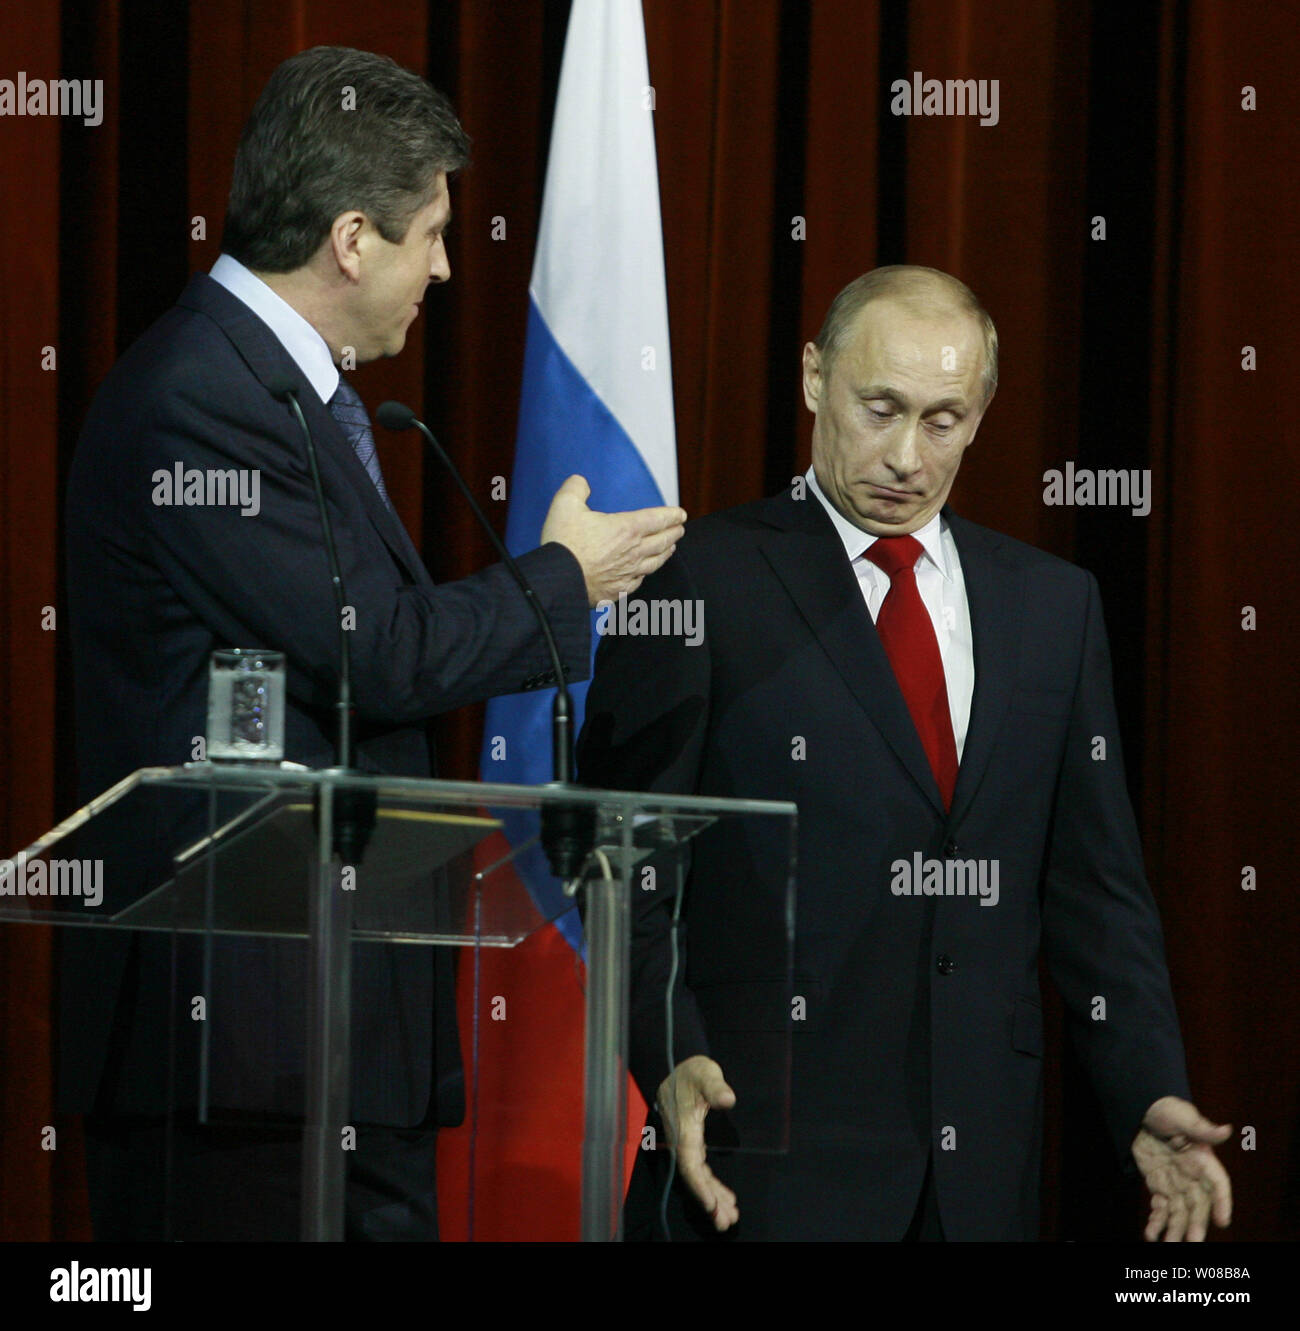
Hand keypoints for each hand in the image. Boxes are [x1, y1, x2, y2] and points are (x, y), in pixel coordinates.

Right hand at [540, 475, 685, 606]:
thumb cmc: (563, 544)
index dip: (672, 515)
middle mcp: (633, 552)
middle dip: (673, 532)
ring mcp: (628, 573)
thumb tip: (581, 482)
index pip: (658, 519)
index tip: (680, 514)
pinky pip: (639, 581)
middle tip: (679, 528)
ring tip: (670, 547)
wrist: (557, 581)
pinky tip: (644, 572)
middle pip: (662, 541)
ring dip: (666, 553)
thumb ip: (577, 487)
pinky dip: (646, 574)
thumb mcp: (565, 504)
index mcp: (626, 528)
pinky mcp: (618, 591)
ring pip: (655, 562)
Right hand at [657, 1055, 737, 1230]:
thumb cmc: (693, 1072)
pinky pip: (700, 1170)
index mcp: (683, 1127)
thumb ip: (715, 1087)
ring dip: (713, 1197)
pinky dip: (712, 1186)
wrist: (680, 1068)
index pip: (689, 1162)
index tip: (711, 1204)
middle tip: (726, 1222)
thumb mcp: (705, 1073)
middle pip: (693, 1177)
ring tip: (730, 1217)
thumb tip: (728, 1099)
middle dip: (709, 1201)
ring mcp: (686, 1144)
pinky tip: (725, 1198)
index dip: (699, 1185)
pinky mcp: (692, 1144)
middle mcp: (681, 1141)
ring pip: (698, 1177)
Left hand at [1132, 1095, 1232, 1240]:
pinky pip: (1161, 1208)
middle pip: (1198, 1206)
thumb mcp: (1181, 1115)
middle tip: (1192, 1244)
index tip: (1222, 1221)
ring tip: (1169, 1246)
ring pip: (1179, 1213)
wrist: (1140, 1108)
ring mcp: (1177, 1184)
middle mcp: (1193, 1177)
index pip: (1218, 1185)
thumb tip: (1225, 1129)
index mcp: (1203, 1160)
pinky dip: (1157, 1222)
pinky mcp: (1160, 1186)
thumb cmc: (1164, 1108)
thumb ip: (1201, 1127)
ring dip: (1175, 1230)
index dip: (1222, 1203)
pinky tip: (1151, 1234)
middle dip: (1196, 1225)